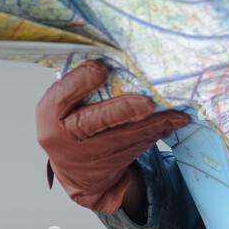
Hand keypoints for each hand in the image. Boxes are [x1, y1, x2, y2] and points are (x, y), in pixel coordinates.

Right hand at [36, 59, 191, 213]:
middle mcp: (65, 136)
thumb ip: (77, 86)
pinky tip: (173, 123)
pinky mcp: (110, 165)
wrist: (75, 170)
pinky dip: (156, 133)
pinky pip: (137, 146)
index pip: (62, 95)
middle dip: (124, 111)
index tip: (102, 69)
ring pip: (124, 137)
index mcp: (50, 113)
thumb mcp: (63, 104)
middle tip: (149, 103)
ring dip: (154, 124)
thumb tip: (112, 58)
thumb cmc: (71, 122)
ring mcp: (88, 154)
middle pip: (94, 122)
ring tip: (178, 114)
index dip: (81, 82)